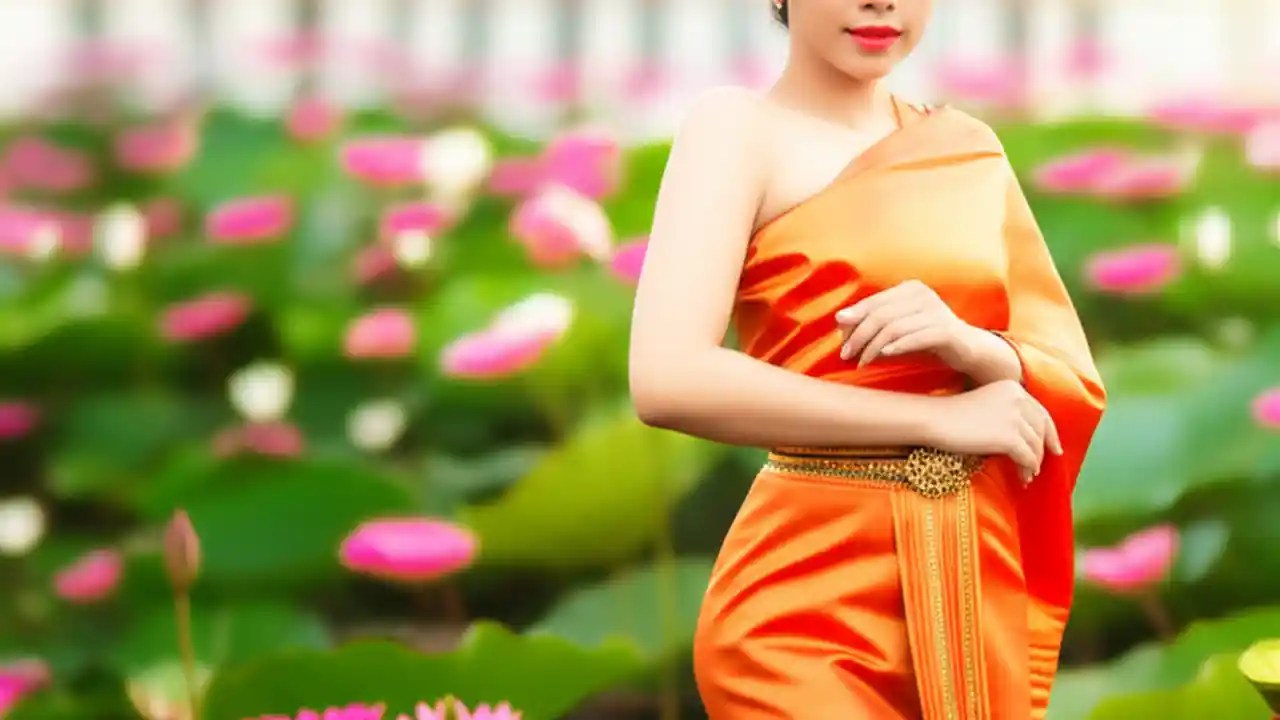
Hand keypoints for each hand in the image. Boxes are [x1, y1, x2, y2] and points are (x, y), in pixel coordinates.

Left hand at [835, 280, 976, 369]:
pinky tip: (883, 356)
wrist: (966, 347)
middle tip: (846, 355)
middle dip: (859, 336)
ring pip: (894, 328)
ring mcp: (936, 311)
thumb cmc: (924, 336)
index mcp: (909, 288)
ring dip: (873, 347)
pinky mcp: (946, 331)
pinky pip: (916, 338)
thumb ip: (873, 321)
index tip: (840, 341)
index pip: (873, 302)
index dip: (853, 321)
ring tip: (862, 362)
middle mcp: (923, 295)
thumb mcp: (897, 326)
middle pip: (880, 315)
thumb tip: (839, 320)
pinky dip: (897, 347)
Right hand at [926, 380, 1062, 484]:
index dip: (1050, 433)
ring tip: (1027, 475)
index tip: (1054, 448)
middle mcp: (1018, 398)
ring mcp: (1015, 417)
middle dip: (1042, 450)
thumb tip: (1027, 437)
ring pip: (1036, 446)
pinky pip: (1027, 458)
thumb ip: (1007, 411)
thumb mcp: (986, 403)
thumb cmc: (952, 415)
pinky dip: (1027, 470)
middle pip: (1041, 429)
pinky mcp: (1009, 437)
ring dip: (1033, 463)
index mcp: (1013, 387)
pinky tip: (1022, 478)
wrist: (934, 419)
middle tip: (1039, 466)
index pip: (1040, 412)